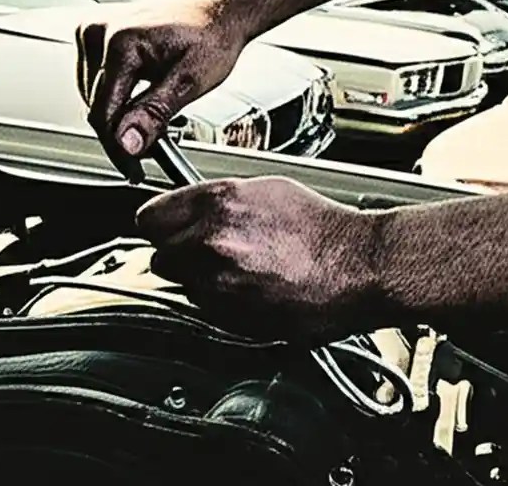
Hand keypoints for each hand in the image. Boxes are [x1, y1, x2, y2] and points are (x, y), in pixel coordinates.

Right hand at [76, 0, 245, 182]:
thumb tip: (127, 142)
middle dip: (123, 131)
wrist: (219, 7)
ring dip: (118, 113)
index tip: (133, 168)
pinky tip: (139, 97)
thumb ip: (154, 113)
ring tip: (152, 116)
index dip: (119, 148)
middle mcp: (99, 31)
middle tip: (154, 145)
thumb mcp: (189, 80)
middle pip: (96, 106)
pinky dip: (116, 94)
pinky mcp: (95, 32)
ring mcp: (94, 30)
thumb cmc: (212, 33)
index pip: (103, 113)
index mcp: (120, 41)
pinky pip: (94, 78)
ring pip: (93, 95)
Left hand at [137, 176, 389, 342]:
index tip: (165, 227)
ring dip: (199, 279)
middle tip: (207, 250)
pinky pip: (204, 309)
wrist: (359, 267)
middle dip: (178, 253)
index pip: (149, 218)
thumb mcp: (266, 190)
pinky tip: (250, 288)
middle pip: (159, 255)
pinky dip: (219, 302)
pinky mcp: (230, 317)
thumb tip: (189, 207)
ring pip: (181, 285)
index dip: (160, 223)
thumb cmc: (324, 229)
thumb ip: (218, 199)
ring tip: (238, 269)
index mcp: (217, 203)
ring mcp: (219, 284)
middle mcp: (211, 243)